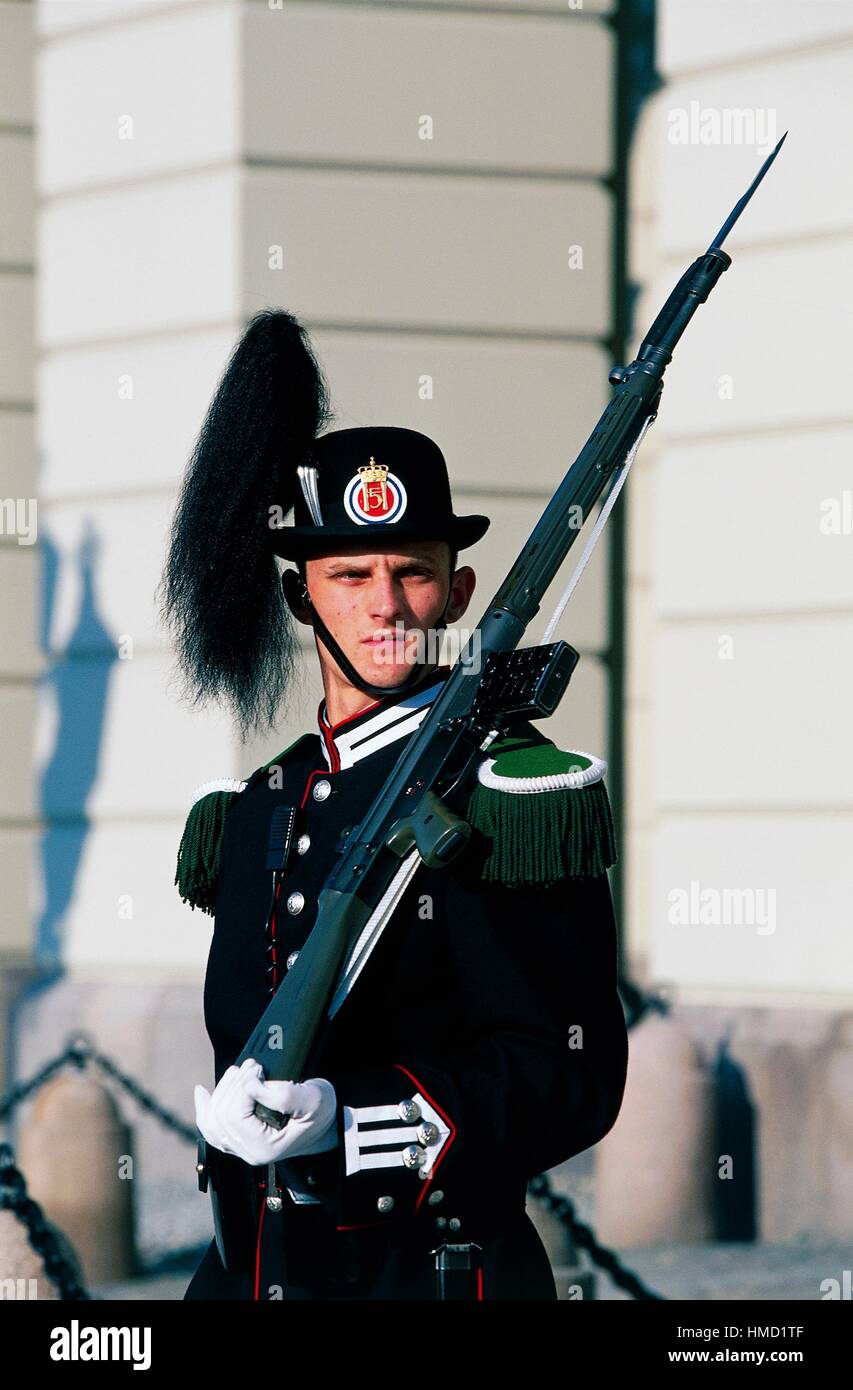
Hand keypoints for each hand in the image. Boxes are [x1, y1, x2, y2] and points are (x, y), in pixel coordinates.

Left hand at [194, 1058, 337, 1165]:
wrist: (326, 1125)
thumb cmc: (321, 1114)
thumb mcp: (313, 1100)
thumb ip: (282, 1095)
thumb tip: (250, 1086)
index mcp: (264, 1148)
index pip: (234, 1115)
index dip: (243, 1087)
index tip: (261, 1070)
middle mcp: (247, 1152)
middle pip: (220, 1114)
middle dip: (234, 1083)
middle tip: (255, 1066)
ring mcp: (239, 1147)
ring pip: (211, 1117)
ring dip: (223, 1088)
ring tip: (243, 1072)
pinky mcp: (236, 1138)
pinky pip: (209, 1124)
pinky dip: (205, 1105)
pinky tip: (202, 1091)